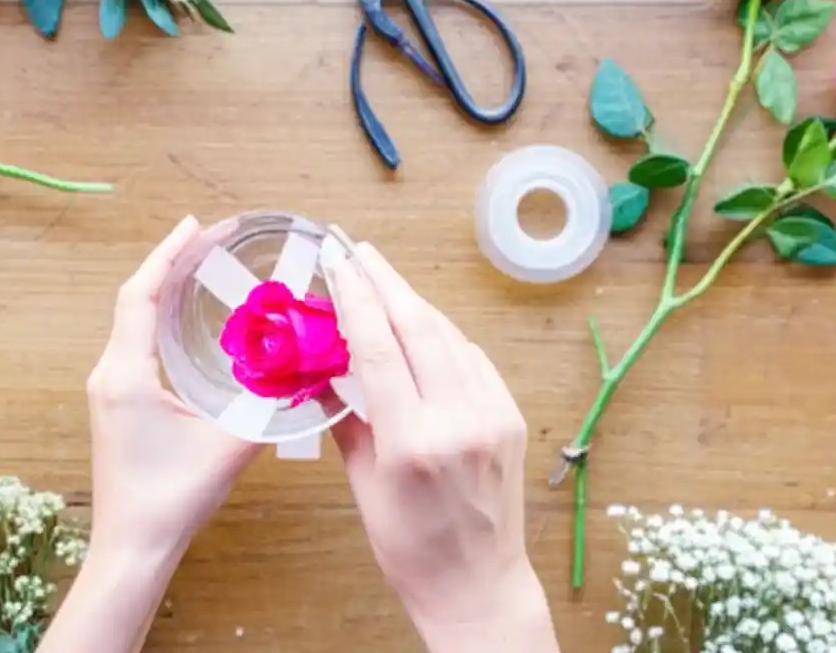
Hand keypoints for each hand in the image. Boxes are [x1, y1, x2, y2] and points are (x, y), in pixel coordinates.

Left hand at [44, 216, 263, 652]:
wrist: (132, 546)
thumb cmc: (172, 499)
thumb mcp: (228, 447)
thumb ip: (268, 406)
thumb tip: (304, 373)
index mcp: (126, 374)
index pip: (142, 295)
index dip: (168, 255)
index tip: (196, 225)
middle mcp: (110, 373)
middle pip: (136, 300)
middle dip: (172, 263)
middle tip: (210, 237)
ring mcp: (109, 389)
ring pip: (133, 321)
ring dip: (164, 289)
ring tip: (201, 266)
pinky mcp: (116, 404)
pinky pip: (135, 343)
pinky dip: (159, 318)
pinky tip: (187, 319)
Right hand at [323, 242, 557, 651]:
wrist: (477, 585)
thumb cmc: (410, 547)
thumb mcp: (363, 484)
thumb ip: (346, 418)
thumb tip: (324, 367)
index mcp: (411, 442)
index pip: (377, 349)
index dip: (354, 298)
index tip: (335, 263)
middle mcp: (458, 421)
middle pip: (418, 328)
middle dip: (384, 282)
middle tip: (356, 250)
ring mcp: (492, 417)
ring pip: (449, 337)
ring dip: (412, 303)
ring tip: (381, 279)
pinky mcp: (511, 418)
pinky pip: (473, 360)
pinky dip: (443, 336)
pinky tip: (420, 326)